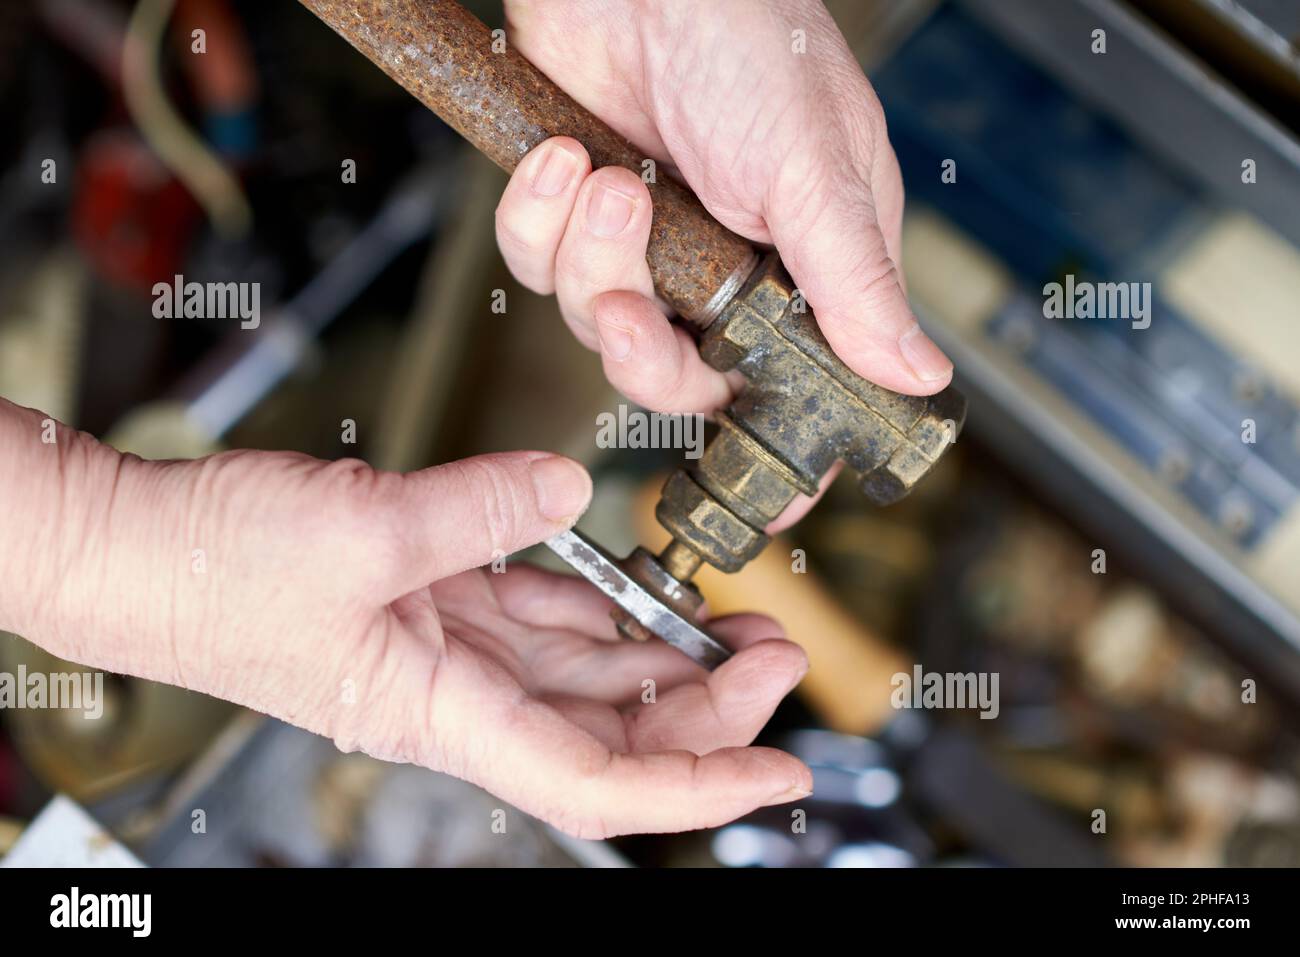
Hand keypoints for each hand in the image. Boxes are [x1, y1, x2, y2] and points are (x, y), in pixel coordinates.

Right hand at [3, 403, 810, 836]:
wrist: (137, 547)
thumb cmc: (213, 570)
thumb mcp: (363, 531)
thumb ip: (482, 510)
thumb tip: (567, 486)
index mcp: (443, 711)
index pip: (599, 779)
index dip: (700, 784)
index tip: (781, 771)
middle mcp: (458, 695)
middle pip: (612, 728)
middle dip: (706, 703)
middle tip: (777, 651)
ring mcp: (450, 651)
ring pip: (587, 672)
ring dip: (664, 651)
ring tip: (735, 617)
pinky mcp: (436, 604)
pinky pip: (541, 613)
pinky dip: (596, 601)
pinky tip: (643, 581)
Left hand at [495, 0, 952, 414]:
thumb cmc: (749, 31)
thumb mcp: (816, 167)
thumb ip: (856, 282)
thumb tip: (918, 373)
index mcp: (804, 267)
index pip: (794, 390)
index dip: (772, 451)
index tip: (757, 506)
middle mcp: (724, 268)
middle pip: (672, 382)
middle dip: (641, 351)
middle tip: (630, 300)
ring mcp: (645, 244)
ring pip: (594, 323)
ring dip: (590, 258)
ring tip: (612, 179)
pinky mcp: (572, 214)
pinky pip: (534, 263)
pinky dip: (537, 218)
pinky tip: (566, 156)